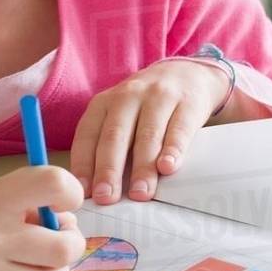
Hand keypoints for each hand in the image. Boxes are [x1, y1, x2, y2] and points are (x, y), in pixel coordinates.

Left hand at [69, 59, 229, 204]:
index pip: (88, 134)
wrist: (186, 73)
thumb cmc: (145, 106)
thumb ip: (106, 146)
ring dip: (142, 167)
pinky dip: (173, 149)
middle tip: (106, 198)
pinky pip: (178, 129)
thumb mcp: (119, 116)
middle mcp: (128, 96)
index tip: (84, 194)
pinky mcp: (187, 103)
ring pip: (147, 135)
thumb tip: (94, 191)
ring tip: (139, 194)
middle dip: (109, 169)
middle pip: (115, 135)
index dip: (84, 164)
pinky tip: (168, 167)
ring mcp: (159, 97)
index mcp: (104, 102)